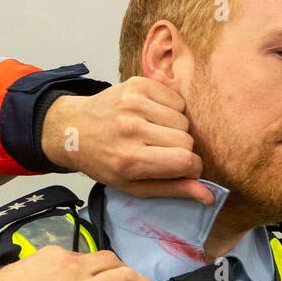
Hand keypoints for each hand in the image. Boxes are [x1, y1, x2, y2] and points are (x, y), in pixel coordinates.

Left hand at [41, 77, 213, 204]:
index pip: (185, 160)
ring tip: (154, 133)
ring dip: (176, 129)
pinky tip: (153, 116)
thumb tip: (209, 196)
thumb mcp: (133, 186)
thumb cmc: (104, 162)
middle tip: (160, 151)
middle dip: (181, 149)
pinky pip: (176, 98)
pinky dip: (171, 109)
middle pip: (186, 140)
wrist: (73, 129)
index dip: (192, 168)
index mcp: (129, 159)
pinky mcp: (138, 84)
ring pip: (184, 119)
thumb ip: (172, 189)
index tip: (183, 169)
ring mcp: (134, 103)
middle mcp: (131, 129)